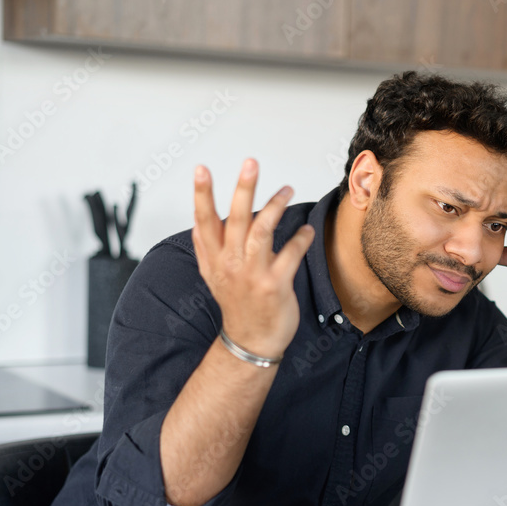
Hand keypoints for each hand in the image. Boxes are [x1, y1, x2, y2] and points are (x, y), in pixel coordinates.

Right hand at [190, 159, 314, 359]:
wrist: (252, 342)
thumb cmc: (237, 305)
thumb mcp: (213, 277)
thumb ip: (206, 248)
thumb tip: (198, 222)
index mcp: (214, 259)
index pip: (203, 221)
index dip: (201, 195)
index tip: (201, 169)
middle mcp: (230, 264)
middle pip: (236, 219)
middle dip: (243, 189)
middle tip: (251, 163)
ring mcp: (252, 274)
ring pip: (262, 231)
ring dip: (276, 206)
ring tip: (287, 188)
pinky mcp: (275, 285)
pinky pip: (290, 254)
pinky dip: (301, 238)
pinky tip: (308, 229)